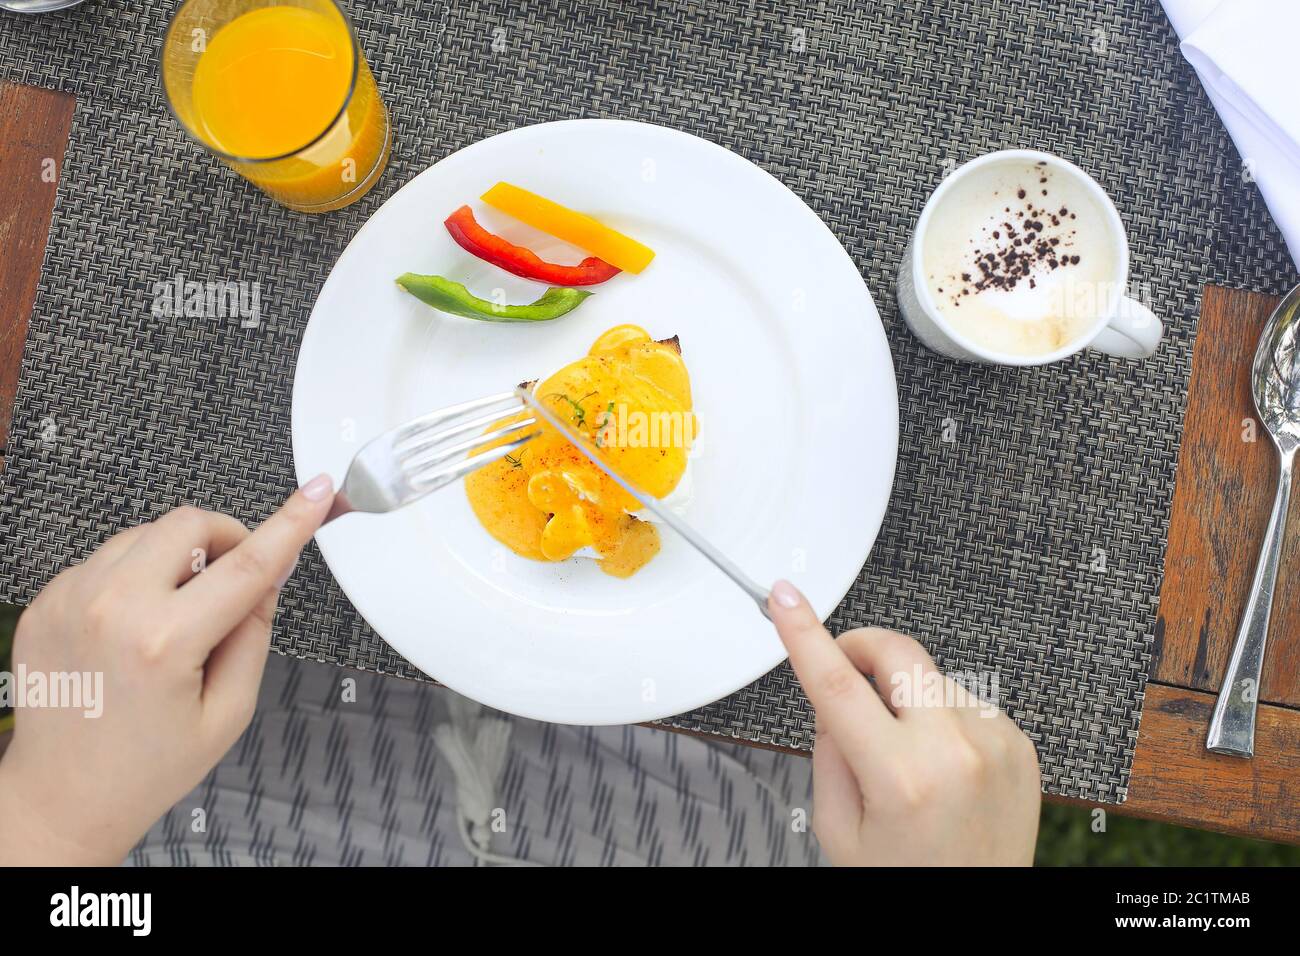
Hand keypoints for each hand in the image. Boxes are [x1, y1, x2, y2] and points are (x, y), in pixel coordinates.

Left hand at [0, 475, 334, 864]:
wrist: (61, 796)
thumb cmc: (144, 766)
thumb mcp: (228, 711)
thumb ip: (254, 633)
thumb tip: (268, 575)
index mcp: (163, 643)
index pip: (247, 565)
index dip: (292, 523)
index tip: (319, 492)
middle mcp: (110, 610)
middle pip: (189, 523)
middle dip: (225, 539)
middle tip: (233, 580)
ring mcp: (69, 599)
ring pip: (146, 534)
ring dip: (176, 559)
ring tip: (174, 618)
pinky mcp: (46, 599)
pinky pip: (107, 558)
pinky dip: (135, 577)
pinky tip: (133, 629)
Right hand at [768, 580, 1040, 865]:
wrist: (976, 915)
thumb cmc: (909, 881)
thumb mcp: (839, 828)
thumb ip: (828, 752)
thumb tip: (832, 697)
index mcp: (901, 778)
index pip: (837, 685)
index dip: (803, 634)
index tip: (786, 599)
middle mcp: (955, 752)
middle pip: (897, 652)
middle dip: (861, 646)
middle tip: (845, 666)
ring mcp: (995, 743)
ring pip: (929, 676)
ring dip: (906, 696)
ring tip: (907, 756)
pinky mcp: (1019, 742)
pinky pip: (965, 700)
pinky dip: (942, 718)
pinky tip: (942, 764)